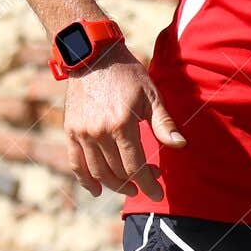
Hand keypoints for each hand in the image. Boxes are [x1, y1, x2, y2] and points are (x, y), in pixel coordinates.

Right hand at [63, 43, 184, 200]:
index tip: (158, 194)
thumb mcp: (151, 95)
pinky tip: (97, 191)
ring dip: (115, 185)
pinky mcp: (70, 131)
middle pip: (118, 172)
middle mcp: (99, 132)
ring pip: (98, 172)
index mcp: (121, 125)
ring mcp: (82, 133)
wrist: (92, 56)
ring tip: (129, 187)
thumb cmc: (127, 75)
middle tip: (149, 180)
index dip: (148, 184)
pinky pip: (76, 163)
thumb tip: (180, 145)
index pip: (135, 167)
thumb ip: (163, 123)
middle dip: (136, 182)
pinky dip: (85, 181)